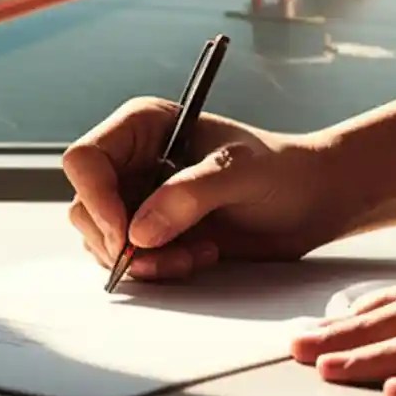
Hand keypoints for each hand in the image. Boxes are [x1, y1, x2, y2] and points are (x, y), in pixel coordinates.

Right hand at [63, 97, 353, 280]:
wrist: (310, 201)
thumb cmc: (281, 171)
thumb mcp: (240, 173)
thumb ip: (190, 194)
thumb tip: (139, 231)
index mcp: (142, 126)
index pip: (86, 160)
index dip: (97, 199)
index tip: (127, 236)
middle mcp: (130, 159)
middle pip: (85, 205)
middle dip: (121, 241)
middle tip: (169, 257)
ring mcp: (137, 197)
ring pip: (101, 239)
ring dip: (143, 260)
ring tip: (195, 255)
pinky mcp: (150, 231)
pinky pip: (127, 259)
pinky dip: (157, 269)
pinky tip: (200, 256)